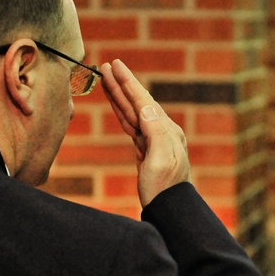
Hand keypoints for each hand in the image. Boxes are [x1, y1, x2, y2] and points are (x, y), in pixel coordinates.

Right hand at [100, 59, 190, 205]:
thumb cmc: (164, 189)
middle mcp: (162, 132)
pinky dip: (122, 113)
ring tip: (106, 79)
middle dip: (121, 84)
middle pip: (137, 102)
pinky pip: (132, 125)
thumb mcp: (160, 160)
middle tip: (106, 66)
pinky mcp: (146, 151)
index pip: (144, 101)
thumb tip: (146, 106)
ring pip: (132, 112)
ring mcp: (154, 141)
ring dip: (119, 96)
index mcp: (166, 131)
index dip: (128, 83)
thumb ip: (155, 131)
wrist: (168, 210)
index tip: (115, 65)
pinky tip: (117, 105)